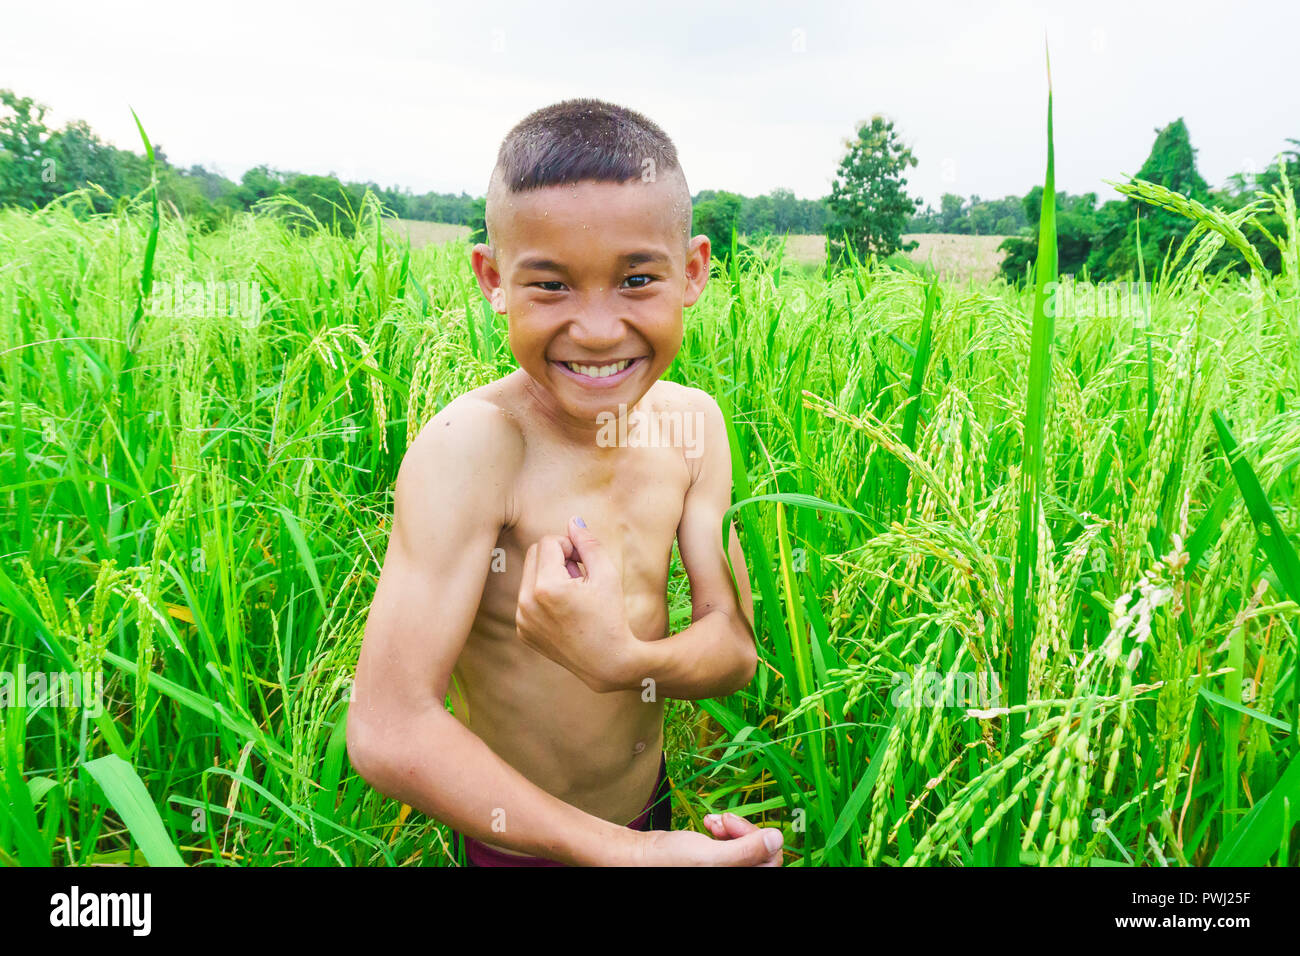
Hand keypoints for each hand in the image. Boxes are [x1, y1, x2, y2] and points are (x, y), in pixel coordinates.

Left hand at [515, 517, 640, 691]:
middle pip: (534, 554)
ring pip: (529, 575)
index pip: (548, 542)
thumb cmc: (611, 617)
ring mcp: (522, 619)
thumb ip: (588, 543)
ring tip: (573, 594)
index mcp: (546, 587)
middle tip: (580, 576)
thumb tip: (572, 521)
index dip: (570, 547)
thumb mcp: (607, 575)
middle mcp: (527, 603)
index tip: (585, 563)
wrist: (608, 663)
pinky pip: (527, 597)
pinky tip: (565, 612)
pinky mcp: (522, 630)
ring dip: (549, 576)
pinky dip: (543, 596)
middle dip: (556, 558)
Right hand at [632, 816, 783, 865]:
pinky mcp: (717, 861)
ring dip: (731, 827)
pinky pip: (732, 843)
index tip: (733, 824)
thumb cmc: (670, 861)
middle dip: (743, 830)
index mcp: (739, 880)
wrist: (640, 856)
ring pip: (747, 845)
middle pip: (761, 853)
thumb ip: (746, 851)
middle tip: (722, 819)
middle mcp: (735, 876)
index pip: (772, 863)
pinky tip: (708, 822)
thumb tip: (777, 838)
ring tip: (711, 820)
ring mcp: (726, 870)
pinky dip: (723, 829)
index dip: (759, 840)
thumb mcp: (711, 857)